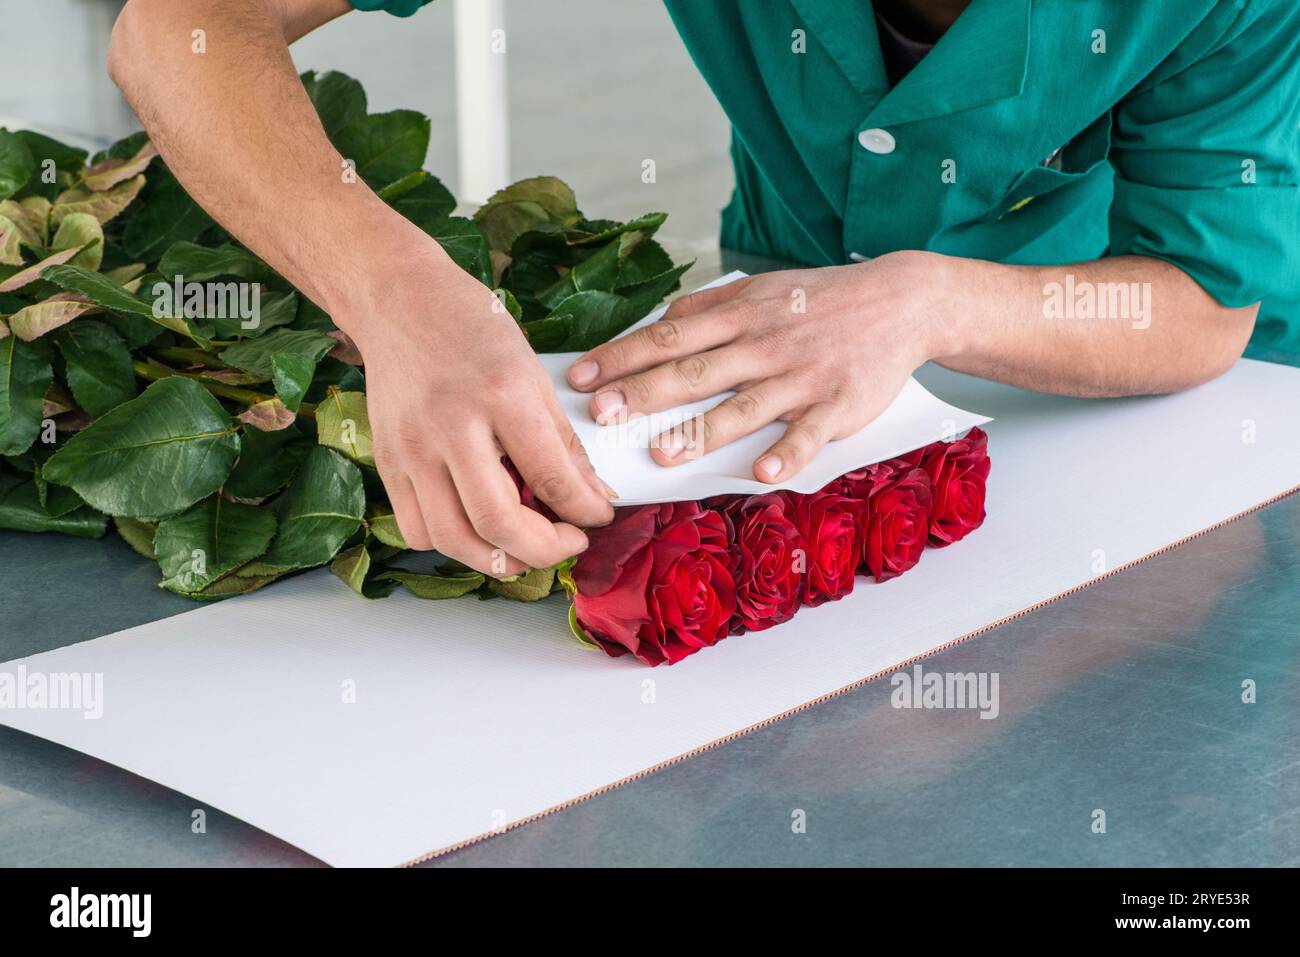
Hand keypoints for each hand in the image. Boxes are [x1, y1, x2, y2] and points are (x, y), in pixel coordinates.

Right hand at [347, 247, 615, 576]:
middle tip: (567, 544)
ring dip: (498, 559)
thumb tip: (594, 495)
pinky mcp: (386, 461)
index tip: (597, 518)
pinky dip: (453, 544)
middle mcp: (452, 426)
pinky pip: (417, 529)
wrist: (399, 302)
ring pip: (453, 538)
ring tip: (526, 547)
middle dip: (544, 551)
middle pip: (498, 523)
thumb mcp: (532, 373)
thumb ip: (563, 442)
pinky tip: (479, 529)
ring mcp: (412, 448)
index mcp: (502, 396)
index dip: (584, 512)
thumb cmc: (471, 328)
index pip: (552, 478)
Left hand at [566, 251, 944, 482]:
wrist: (902, 300)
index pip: (668, 337)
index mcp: (740, 315)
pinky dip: (787, 451)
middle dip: (643, 393)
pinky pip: (809, 432)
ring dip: (701, 430)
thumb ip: (708, 308)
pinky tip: (761, 471)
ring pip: (744, 406)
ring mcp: (801, 376)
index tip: (580, 378)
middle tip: (601, 415)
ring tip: (662, 452)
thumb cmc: (820, 300)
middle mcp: (764, 345)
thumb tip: (659, 322)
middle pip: (694, 371)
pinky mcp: (838, 404)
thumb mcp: (760, 289)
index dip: (621, 357)